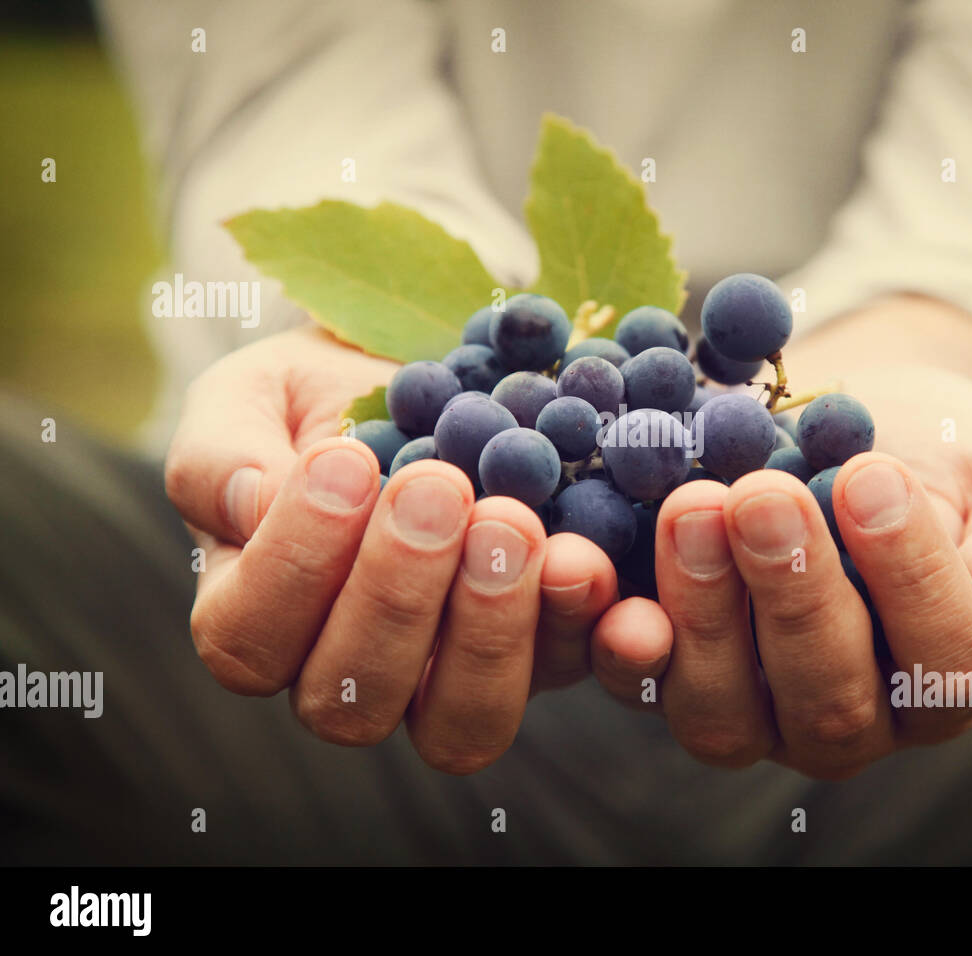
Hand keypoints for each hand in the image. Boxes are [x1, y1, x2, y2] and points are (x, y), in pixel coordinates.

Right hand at [165, 325, 617, 772]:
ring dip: (489, 628)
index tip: (345, 461)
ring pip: (462, 722)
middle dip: (396, 596)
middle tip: (437, 489)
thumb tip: (246, 502)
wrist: (439, 378)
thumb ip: (219, 451)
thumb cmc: (327, 395)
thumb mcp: (257, 394)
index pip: (249, 639)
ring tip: (510, 522)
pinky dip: (586, 625)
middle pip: (354, 701)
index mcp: (260, 617)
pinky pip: (569, 669)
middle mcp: (353, 672)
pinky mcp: (547, 651)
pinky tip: (587, 558)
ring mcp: (454, 674)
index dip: (292, 565)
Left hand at [590, 300, 971, 778]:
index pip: (945, 665)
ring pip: (720, 709)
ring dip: (700, 611)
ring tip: (692, 506)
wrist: (852, 424)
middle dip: (792, 593)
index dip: (913, 580)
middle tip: (764, 495)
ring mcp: (748, 708)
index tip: (874, 477)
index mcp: (941, 683)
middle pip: (825, 698)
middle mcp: (846, 719)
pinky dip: (609, 632)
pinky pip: (633, 679)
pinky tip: (592, 566)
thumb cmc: (946, 458)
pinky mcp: (667, 671)